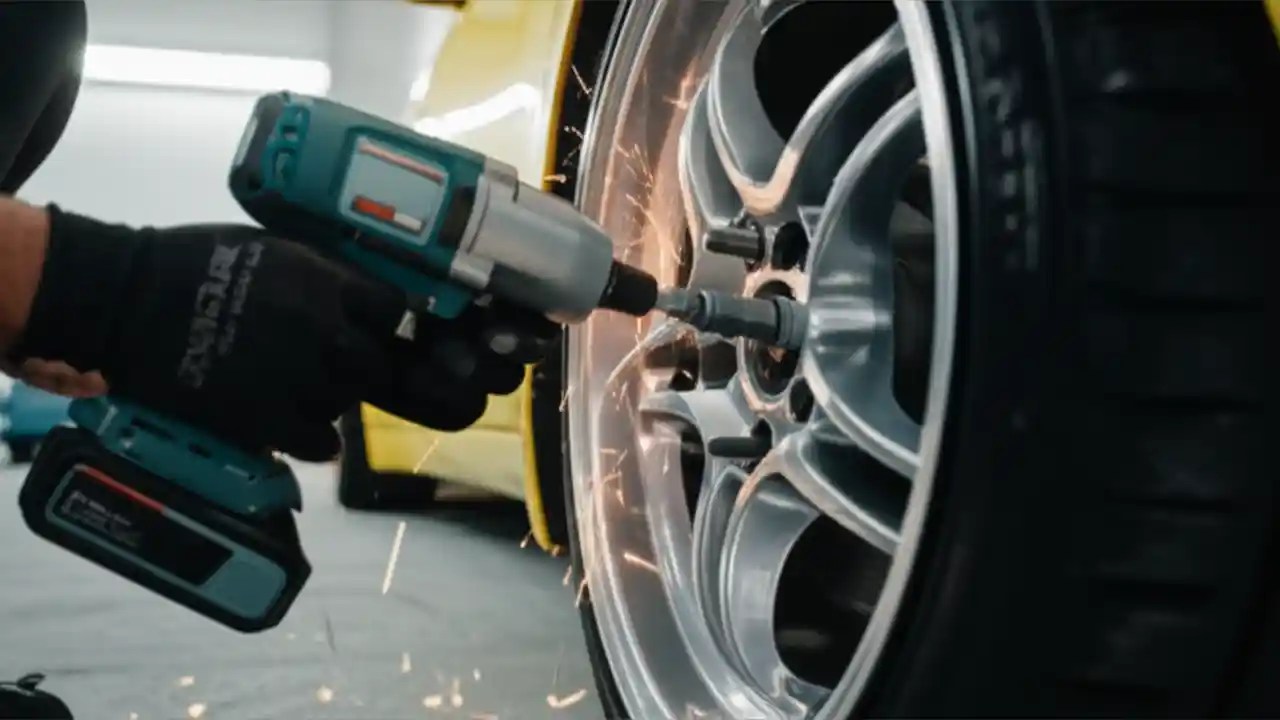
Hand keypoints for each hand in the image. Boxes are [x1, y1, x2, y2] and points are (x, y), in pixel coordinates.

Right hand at [11, 206, 557, 460]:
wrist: (122, 297)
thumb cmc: (201, 262)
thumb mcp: (281, 249)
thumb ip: (339, 277)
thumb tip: (392, 302)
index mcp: (332, 282)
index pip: (415, 313)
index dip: (453, 331)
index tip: (481, 340)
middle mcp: (326, 333)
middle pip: (411, 373)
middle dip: (456, 389)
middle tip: (480, 395)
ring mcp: (298, 380)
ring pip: (356, 403)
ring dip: (347, 394)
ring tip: (301, 372)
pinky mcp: (265, 421)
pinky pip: (318, 437)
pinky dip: (309, 426)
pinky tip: (279, 403)